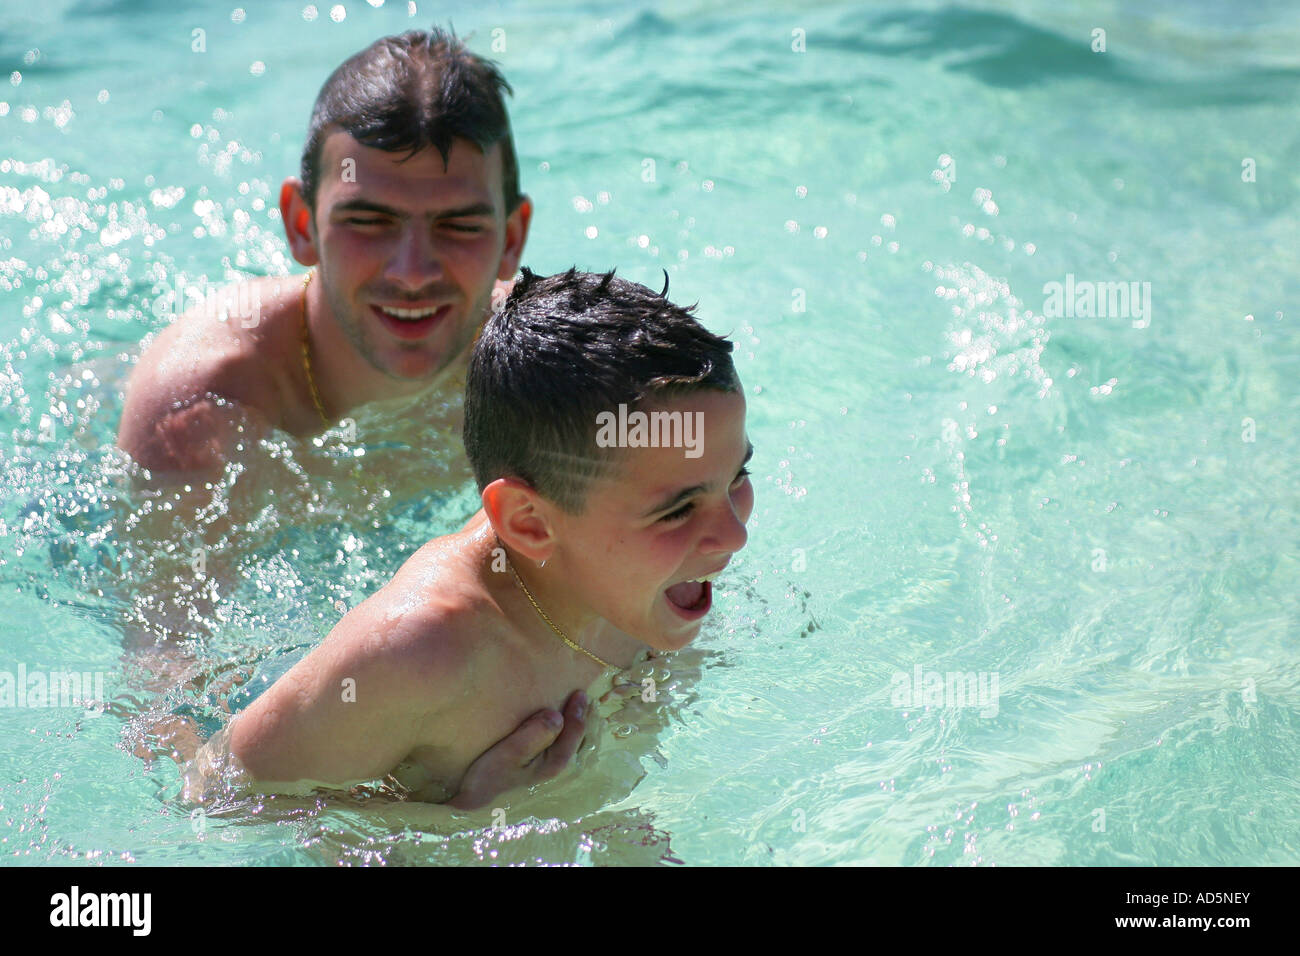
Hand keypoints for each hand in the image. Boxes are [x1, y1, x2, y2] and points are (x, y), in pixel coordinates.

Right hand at [445, 690, 587, 810]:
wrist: (474, 798)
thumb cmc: (490, 773)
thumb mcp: (510, 752)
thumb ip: (535, 734)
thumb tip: (557, 715)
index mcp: (554, 762)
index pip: (574, 732)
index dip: (578, 711)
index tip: (580, 693)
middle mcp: (556, 766)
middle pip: (577, 738)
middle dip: (582, 717)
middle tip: (584, 695)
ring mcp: (547, 768)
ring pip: (570, 742)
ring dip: (574, 724)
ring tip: (578, 706)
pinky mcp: (537, 767)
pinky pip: (559, 745)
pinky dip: (564, 732)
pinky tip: (559, 723)